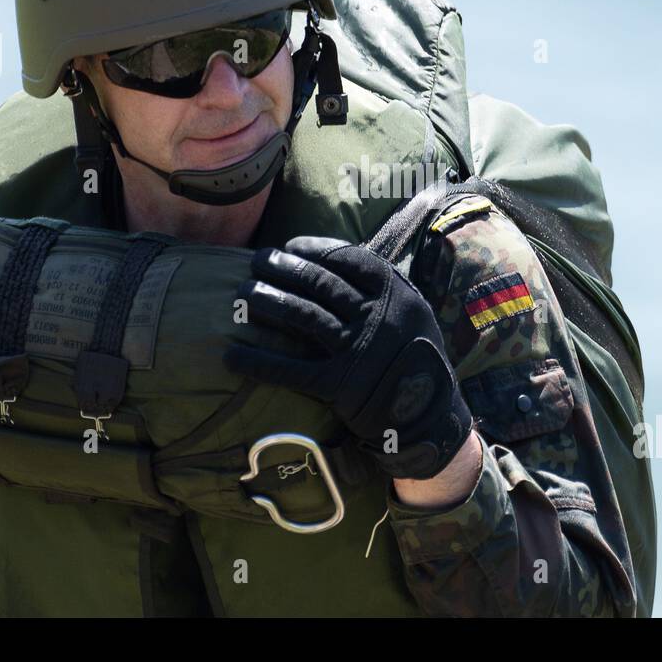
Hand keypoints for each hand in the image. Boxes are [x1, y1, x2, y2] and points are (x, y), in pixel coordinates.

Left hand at [223, 236, 472, 478]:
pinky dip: (258, 362)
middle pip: (319, 283)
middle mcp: (376, 317)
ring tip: (243, 293)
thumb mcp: (414, 312)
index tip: (289, 246)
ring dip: (267, 301)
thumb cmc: (416, 357)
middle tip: (257, 261)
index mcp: (395, 294)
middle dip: (283, 268)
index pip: (347, 258)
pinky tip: (231, 356)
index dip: (314, 249)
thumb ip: (384, 288)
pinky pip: (291, 370)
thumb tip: (340, 259)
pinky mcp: (339, 385)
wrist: (430, 416)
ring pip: (302, 316)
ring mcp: (356, 351)